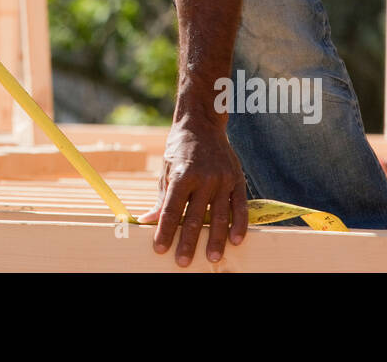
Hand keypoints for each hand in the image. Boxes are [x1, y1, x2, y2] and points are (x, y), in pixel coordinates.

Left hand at [139, 116, 248, 265]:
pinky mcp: (237, 179)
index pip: (172, 209)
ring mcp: (222, 178)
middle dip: (188, 242)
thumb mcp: (166, 170)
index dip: (165, 230)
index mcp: (182, 175)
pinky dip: (239, 224)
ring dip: (215, 239)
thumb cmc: (179, 150)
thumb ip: (161, 198)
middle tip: (183, 263)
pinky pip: (240, 206)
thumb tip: (146, 221)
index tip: (159, 248)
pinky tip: (236, 240)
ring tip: (212, 257)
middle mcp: (203, 177)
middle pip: (195, 216)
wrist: (202, 124)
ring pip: (220, 215)